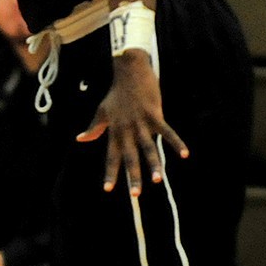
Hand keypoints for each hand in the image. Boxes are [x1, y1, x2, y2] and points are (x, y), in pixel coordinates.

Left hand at [77, 52, 187, 194]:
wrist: (129, 71)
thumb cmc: (116, 93)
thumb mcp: (102, 111)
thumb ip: (94, 128)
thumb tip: (80, 139)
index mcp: (114, 131)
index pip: (111, 156)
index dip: (110, 172)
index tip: (108, 189)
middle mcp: (127, 130)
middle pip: (129, 156)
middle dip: (132, 175)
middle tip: (135, 194)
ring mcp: (141, 123)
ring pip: (148, 147)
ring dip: (153, 164)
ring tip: (157, 180)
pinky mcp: (155, 114)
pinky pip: (167, 131)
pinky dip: (176, 142)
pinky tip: (185, 155)